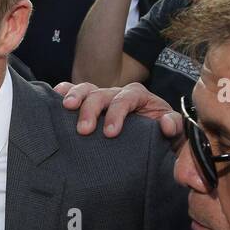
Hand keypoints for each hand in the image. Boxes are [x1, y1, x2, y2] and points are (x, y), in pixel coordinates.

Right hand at [55, 81, 182, 144]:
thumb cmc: (162, 135)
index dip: (117, 113)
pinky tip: (55, 96)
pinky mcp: (91, 106)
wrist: (155, 139)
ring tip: (65, 107)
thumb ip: (174, 126)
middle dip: (91, 108)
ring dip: (76, 97)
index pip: (126, 98)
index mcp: (139, 97)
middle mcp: (119, 94)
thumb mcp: (174, 132)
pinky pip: (76, 92)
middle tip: (84, 129)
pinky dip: (65, 91)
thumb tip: (166, 124)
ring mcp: (104, 98)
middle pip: (102, 93)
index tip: (110, 133)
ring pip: (87, 89)